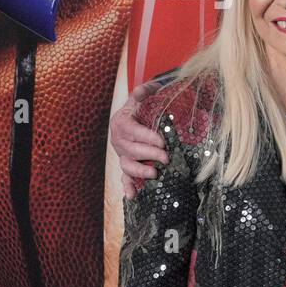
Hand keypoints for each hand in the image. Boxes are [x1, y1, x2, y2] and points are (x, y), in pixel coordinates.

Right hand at [112, 79, 168, 197]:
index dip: (145, 136)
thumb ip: (145, 91)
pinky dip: (127, 187)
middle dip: (148, 154)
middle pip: (130, 150)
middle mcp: (119, 140)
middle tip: (166, 157)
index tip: (161, 141)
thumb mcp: (145, 96)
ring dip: (139, 171)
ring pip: (126, 165)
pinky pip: (125, 177)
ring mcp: (122, 154)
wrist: (140, 117)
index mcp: (121, 122)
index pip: (130, 130)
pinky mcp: (127, 165)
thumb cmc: (145, 106)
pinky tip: (132, 196)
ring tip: (154, 173)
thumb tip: (145, 89)